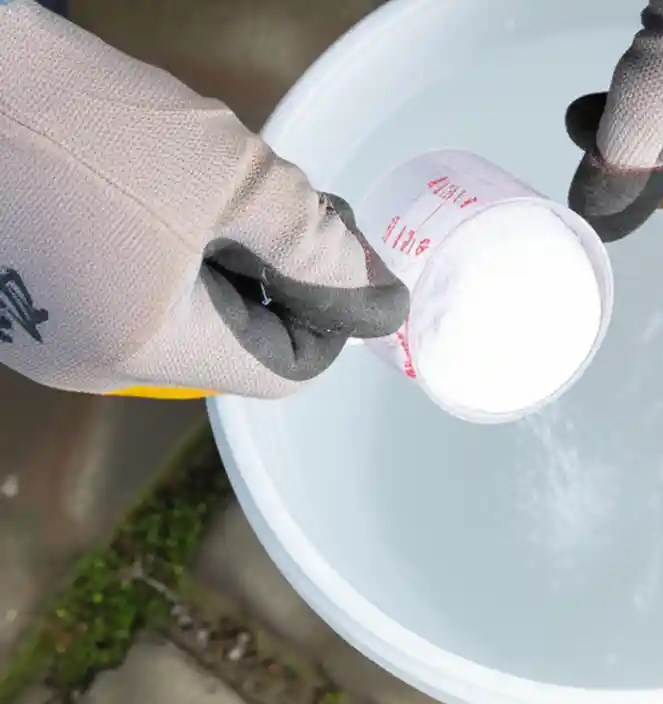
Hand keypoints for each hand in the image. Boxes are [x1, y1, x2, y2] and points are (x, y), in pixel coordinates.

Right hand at [0, 1, 408, 398]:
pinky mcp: (24, 300)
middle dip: (278, 279)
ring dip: (227, 262)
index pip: (285, 373)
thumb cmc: (82, 122)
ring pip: (185, 321)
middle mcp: (95, 365)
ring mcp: (51, 335)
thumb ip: (316, 248)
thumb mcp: (230, 176)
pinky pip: (130, 299)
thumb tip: (377, 302)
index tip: (338, 254)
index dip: (330, 319)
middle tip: (286, 202)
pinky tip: (166, 195)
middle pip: (235, 345)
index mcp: (149, 350)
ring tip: (222, 187)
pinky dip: (171, 258)